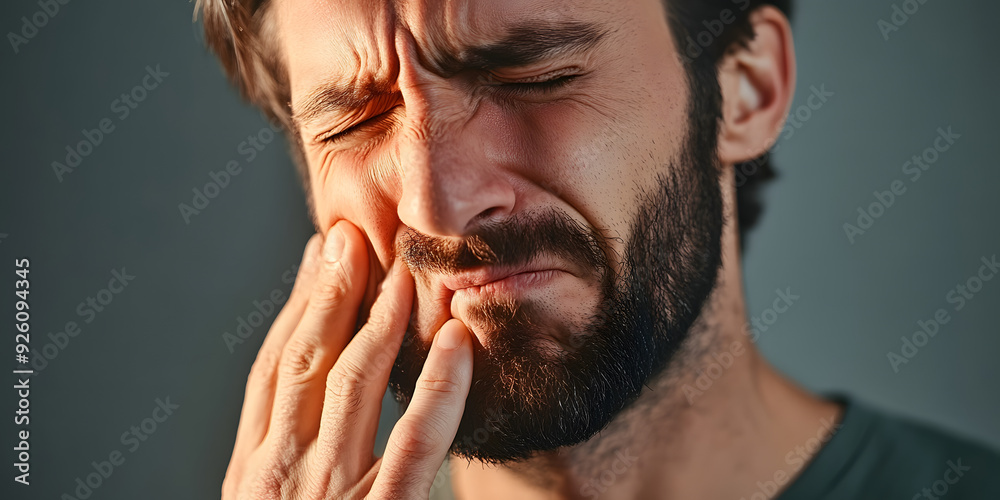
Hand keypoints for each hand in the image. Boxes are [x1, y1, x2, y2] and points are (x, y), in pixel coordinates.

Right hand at [223, 220, 473, 499]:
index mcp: (250, 473)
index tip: (319, 257)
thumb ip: (288, 466)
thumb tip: (303, 414)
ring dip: (381, 315)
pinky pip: (415, 440)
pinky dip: (440, 386)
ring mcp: (327, 493)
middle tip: (352, 233)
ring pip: (353, 381)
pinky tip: (457, 339)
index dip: (296, 308)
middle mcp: (280, 474)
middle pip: (304, 359)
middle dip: (329, 290)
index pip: (272, 372)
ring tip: (404, 265)